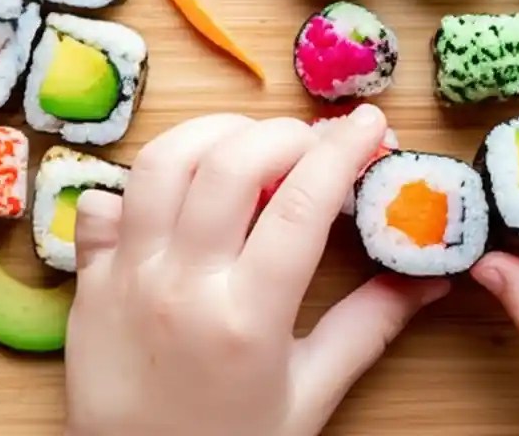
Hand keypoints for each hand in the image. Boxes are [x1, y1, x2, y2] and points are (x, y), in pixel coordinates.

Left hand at [65, 106, 448, 435]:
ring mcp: (127, 276)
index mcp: (248, 317)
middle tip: (313, 143)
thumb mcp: (309, 396)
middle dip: (283, 133)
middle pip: (229, 164)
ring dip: (212, 134)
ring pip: (161, 163)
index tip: (371, 123)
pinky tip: (178, 191)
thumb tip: (430, 281)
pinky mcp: (88, 279)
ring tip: (248, 145)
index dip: (342, 151)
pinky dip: (141, 180)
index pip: (301, 205)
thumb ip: (368, 329)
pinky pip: (102, 201)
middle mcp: (182, 285)